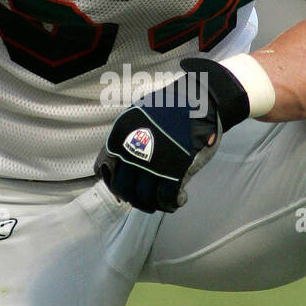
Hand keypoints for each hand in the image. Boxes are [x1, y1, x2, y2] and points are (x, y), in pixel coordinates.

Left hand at [94, 57, 249, 212]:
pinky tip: (179, 199)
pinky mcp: (175, 171)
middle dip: (133, 198)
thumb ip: (126, 138)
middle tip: (143, 199)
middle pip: (124, 189)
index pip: (105, 171)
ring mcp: (153, 164)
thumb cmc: (172, 107)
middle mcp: (132, 153)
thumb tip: (119, 161)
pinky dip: (172, 203)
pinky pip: (168, 198)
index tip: (121, 190)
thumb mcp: (137, 115)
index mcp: (120, 138)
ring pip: (145, 198)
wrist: (200, 101)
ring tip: (161, 202)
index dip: (113, 184)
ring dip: (152, 204)